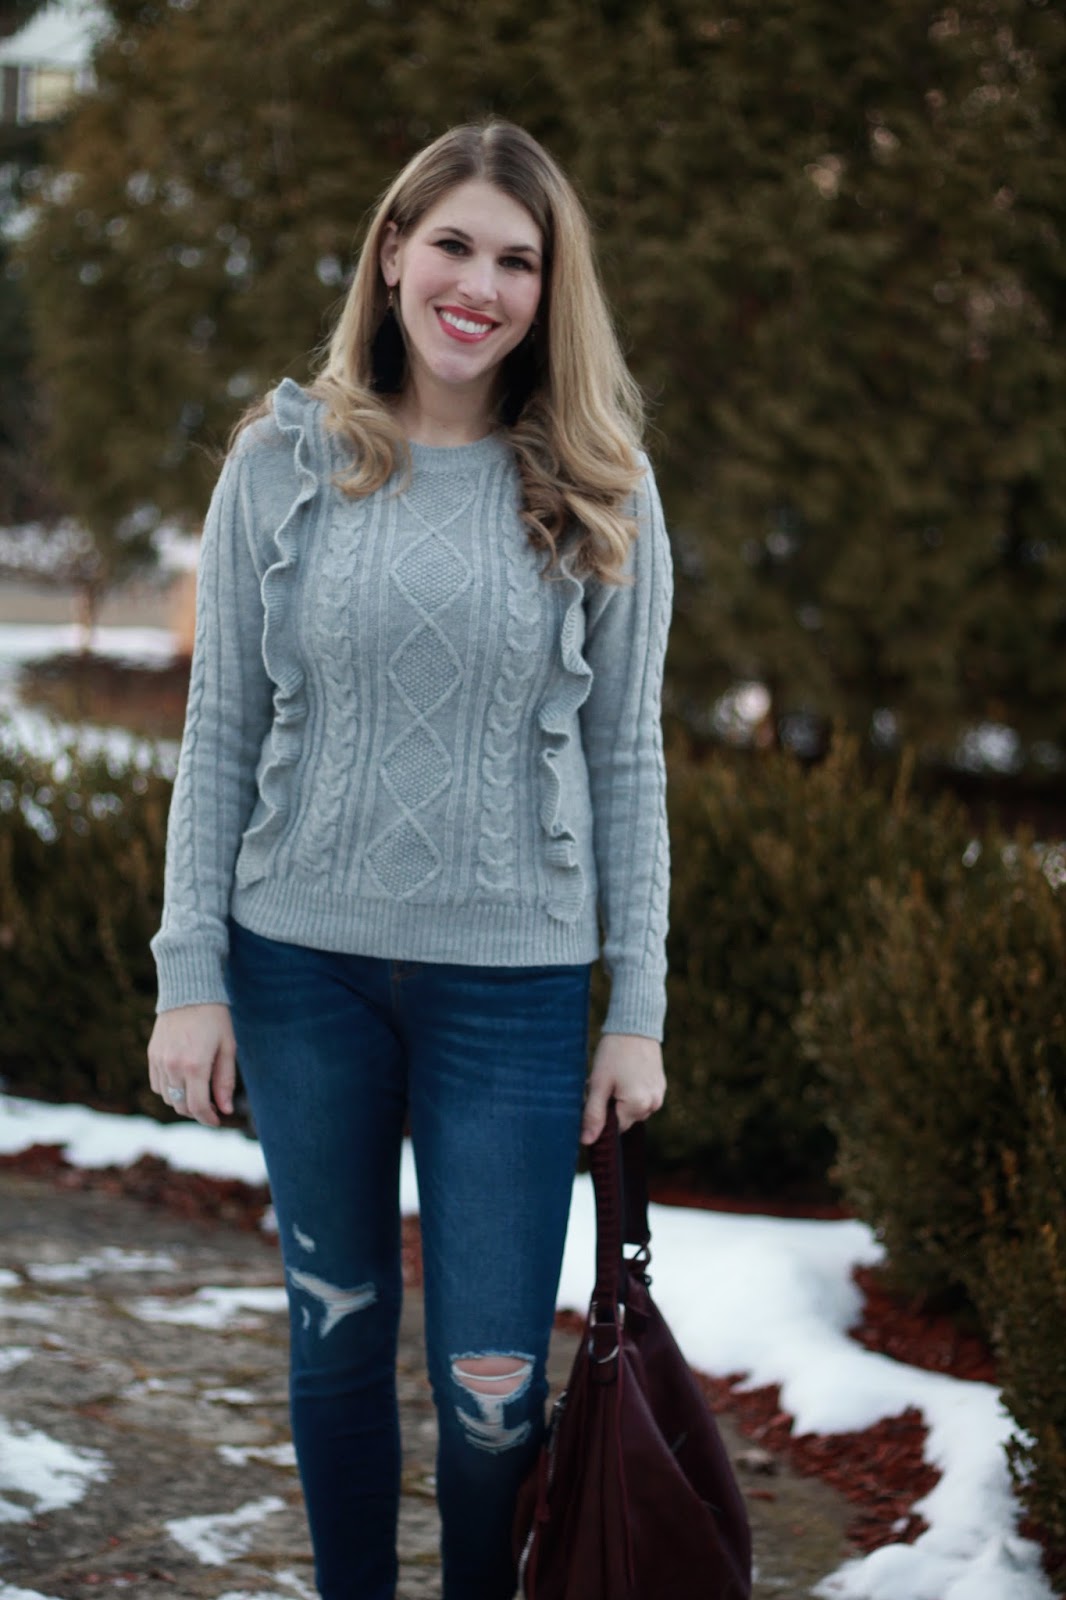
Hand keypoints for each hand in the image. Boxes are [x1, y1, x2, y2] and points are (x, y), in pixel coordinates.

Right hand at [147, 1003, 236, 1127]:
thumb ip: (225, 1081)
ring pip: (167, 1098)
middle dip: (197, 1111)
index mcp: (195, 1065)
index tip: (217, 1120)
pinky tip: (182, 1080)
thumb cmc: (214, 1019)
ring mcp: (159, 1061)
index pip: (197, 1106)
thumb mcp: (227, 1048)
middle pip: (181, 1106)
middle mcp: (173, 1066)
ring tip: (198, 1091)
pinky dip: (169, 1090)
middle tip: (212, 1105)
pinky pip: (157, 1085)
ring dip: (182, 1101)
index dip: (208, 1119)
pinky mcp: (152, 1055)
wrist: (189, 991)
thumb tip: (225, 1109)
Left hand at [580, 1033, 664, 1144]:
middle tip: (603, 1082)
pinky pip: (642, 1098)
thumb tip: (587, 1142)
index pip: (615, 1128)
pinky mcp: (660, 1086)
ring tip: (614, 1076)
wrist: (635, 1026)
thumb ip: (593, 1115)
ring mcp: (659, 1095)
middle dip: (611, 1106)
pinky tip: (625, 1073)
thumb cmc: (613, 1053)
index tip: (595, 1095)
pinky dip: (631, 1091)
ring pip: (633, 1109)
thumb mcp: (598, 1083)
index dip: (601, 1115)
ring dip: (621, 1099)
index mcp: (637, 1106)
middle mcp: (653, 1105)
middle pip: (624, 1119)